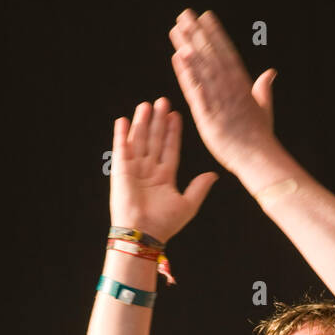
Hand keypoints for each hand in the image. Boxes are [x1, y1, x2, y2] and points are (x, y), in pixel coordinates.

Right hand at [109, 97, 218, 243]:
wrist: (143, 233)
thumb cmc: (165, 223)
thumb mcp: (188, 204)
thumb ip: (199, 187)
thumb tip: (214, 175)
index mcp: (165, 177)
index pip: (170, 148)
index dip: (173, 132)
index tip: (176, 115)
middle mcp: (150, 170)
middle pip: (155, 140)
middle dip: (159, 121)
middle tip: (163, 102)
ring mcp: (135, 169)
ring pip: (140, 140)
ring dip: (142, 123)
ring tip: (147, 105)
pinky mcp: (120, 171)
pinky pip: (121, 148)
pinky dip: (121, 135)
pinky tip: (123, 120)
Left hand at [169, 9, 277, 175]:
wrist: (257, 158)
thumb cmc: (260, 137)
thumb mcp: (264, 108)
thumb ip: (264, 88)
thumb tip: (270, 72)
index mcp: (242, 85)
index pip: (227, 53)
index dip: (216, 33)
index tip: (205, 16)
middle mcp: (230, 88)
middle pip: (211, 55)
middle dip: (198, 34)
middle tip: (185, 14)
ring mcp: (219, 101)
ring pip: (201, 68)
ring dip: (188, 47)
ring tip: (176, 29)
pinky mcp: (208, 116)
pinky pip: (195, 90)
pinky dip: (187, 73)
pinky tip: (178, 57)